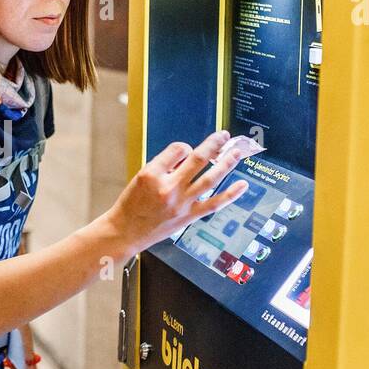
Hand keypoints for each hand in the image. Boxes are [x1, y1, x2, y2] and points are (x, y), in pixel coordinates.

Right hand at [106, 130, 249, 256]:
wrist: (126, 232)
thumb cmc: (131, 204)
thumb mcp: (140, 177)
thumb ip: (164, 167)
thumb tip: (187, 160)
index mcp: (152, 174)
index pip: (177, 150)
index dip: (184, 147)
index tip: (184, 151)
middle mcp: (169, 187)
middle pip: (198, 159)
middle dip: (214, 144)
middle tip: (224, 136)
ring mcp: (181, 203)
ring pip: (211, 178)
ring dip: (227, 163)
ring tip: (237, 152)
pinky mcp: (189, 216)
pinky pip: (215, 203)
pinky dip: (231, 194)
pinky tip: (242, 184)